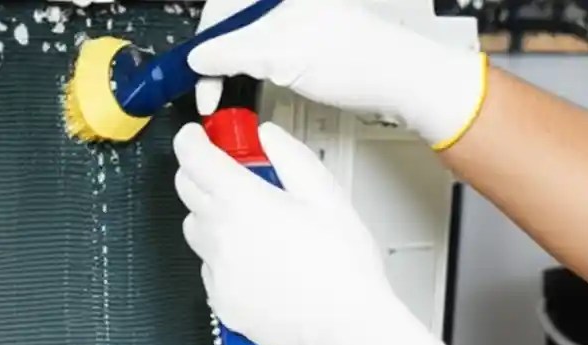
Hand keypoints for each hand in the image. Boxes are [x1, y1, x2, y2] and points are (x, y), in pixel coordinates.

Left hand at [174, 121, 480, 344]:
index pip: (194, 160)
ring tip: (249, 221)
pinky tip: (256, 261)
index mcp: (243, 203)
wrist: (344, 327)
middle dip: (198, 174)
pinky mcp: (220, 300)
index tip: (195, 138)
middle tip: (225, 172)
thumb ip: (291, 158)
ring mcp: (217, 271)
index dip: (190, 142)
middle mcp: (220, 235)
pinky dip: (222, 257)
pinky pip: (209, 268)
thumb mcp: (326, 196)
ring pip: (194, 230)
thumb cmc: (343, 268)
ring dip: (210, 217)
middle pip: (186, 191)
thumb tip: (269, 137)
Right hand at [190, 0, 486, 149]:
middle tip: (206, 91)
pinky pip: (256, 50)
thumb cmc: (360, 61)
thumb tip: (197, 58)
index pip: (221, 9)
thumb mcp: (283, 56)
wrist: (397, 83)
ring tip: (220, 91)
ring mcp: (291, 19)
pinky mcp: (297, 39)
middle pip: (227, 24)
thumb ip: (233, 54)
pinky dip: (243, 71)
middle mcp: (284, 1)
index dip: (201, 44)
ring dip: (226, 68)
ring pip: (240, 40)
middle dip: (212, 59)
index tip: (190, 74)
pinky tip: (243, 85)